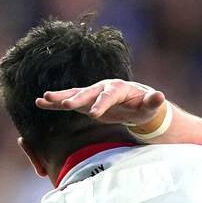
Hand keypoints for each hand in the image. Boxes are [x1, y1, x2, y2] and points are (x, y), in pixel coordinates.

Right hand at [34, 79, 165, 126]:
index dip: (102, 104)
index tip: (95, 115)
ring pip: (74, 94)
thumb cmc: (144, 105)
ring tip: (43, 99)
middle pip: (87, 92)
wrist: (136, 102)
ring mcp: (92, 93)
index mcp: (118, 88)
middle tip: (64, 105)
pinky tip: (40, 102)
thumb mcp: (150, 106)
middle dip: (76, 98)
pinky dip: (55, 102)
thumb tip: (160, 96)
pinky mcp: (85, 102)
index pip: (109, 96)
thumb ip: (153, 102)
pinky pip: (68, 101)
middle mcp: (102, 88)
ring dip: (59, 97)